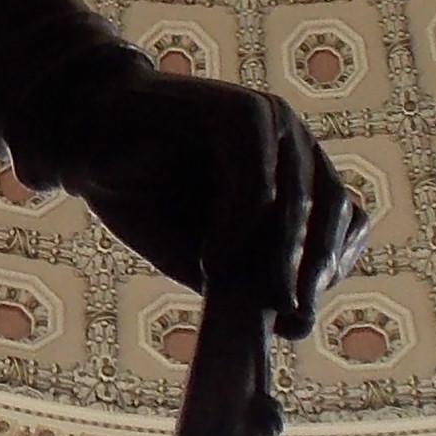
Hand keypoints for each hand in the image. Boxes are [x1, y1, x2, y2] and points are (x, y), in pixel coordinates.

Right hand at [4, 48, 364, 336]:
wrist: (90, 145)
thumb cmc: (151, 199)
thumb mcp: (207, 254)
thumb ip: (247, 280)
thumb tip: (294, 325)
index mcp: (300, 171)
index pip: (346, 222)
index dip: (333, 268)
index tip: (300, 315)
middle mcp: (294, 141)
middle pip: (330, 210)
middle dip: (312, 274)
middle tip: (289, 320)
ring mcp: (270, 120)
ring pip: (299, 199)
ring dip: (280, 258)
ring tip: (257, 300)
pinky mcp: (237, 110)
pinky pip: (255, 181)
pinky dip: (239, 228)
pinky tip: (214, 261)